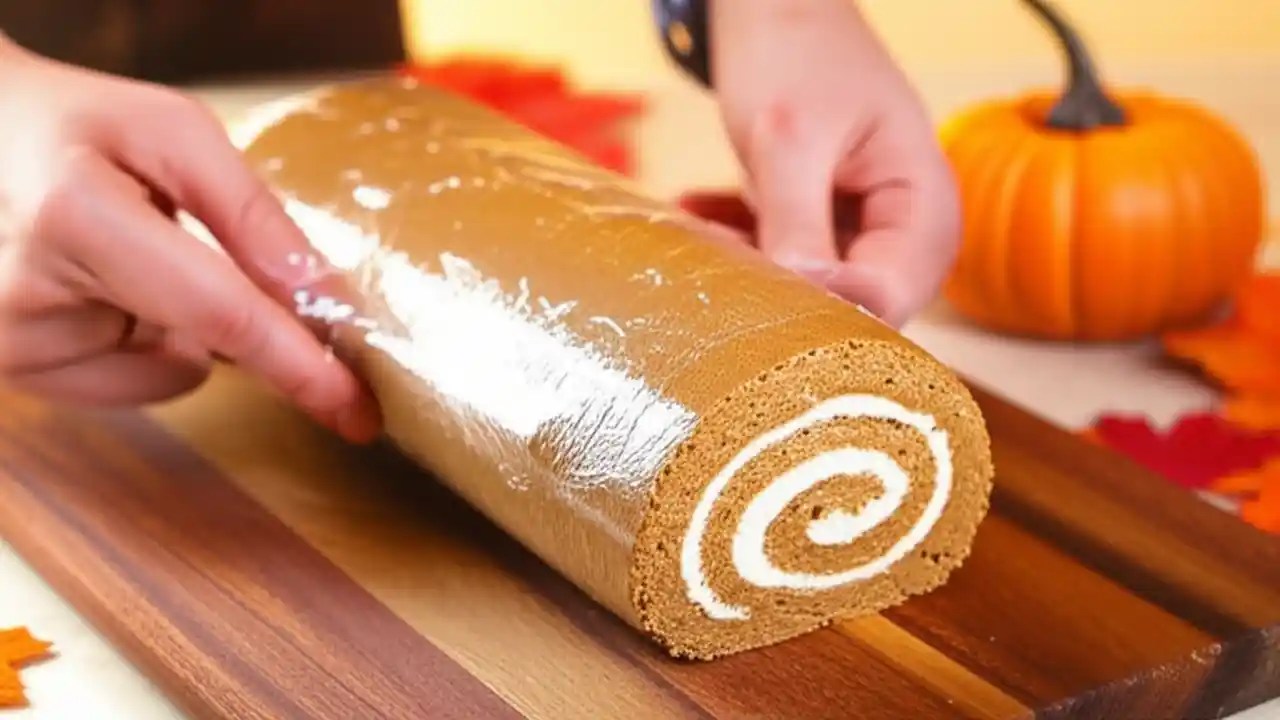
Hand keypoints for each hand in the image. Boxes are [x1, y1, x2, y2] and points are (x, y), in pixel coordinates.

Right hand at [0, 40, 379, 442]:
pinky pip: (133, 384)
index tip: (358, 411)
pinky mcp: (13, 369)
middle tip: (221, 257)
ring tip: (123, 254)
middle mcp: (30, 293)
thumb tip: (323, 301)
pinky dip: (142, 344)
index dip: (299, 366)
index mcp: (76, 215)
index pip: (220, 313)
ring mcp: (13, 343)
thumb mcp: (173, 135)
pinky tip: (102, 290)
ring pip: (175, 371)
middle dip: (253, 324)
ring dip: (181, 325)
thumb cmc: (77, 126)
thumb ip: (252, 217)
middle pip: (204, 345)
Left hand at [693, 0, 959, 326]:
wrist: (774, 6)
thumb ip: (796, 219)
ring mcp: (865, 232)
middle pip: (854, 307)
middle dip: (784, 293)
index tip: (761, 283)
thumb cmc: (794, 53)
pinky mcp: (824, 230)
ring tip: (703, 233)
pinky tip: (698, 212)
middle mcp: (905, 232)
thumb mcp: (788, 137)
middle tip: (718, 262)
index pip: (889, 296)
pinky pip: (786, 266)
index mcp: (925, 207)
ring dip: (754, 270)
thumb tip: (804, 296)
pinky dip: (742, 246)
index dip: (828, 305)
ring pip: (812, 291)